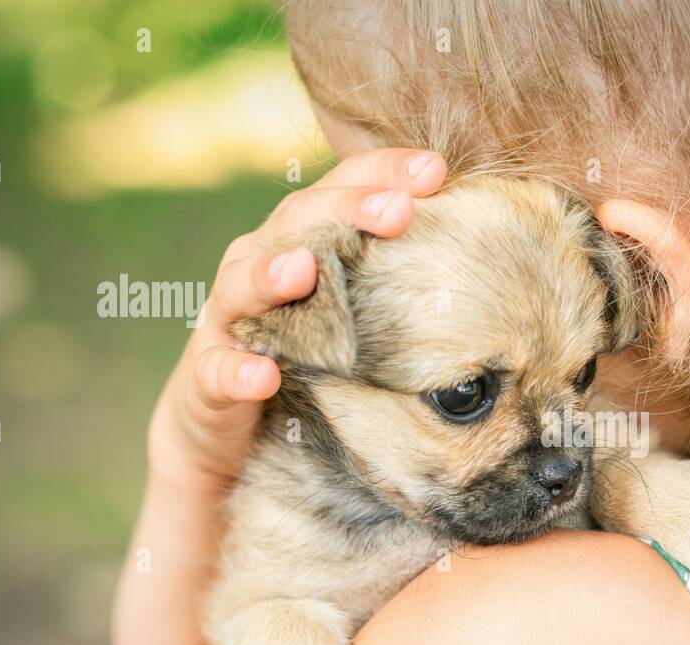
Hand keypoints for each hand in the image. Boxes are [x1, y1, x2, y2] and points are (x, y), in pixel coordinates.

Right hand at [147, 148, 446, 491]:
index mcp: (300, 241)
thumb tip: (481, 253)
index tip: (437, 169)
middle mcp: (259, 267)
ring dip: (273, 273)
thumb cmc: (308, 356)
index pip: (340, 191)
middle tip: (397, 209)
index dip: (383, 173)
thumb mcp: (355, 312)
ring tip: (306, 269)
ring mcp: (229, 320)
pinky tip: (263, 375)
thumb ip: (395, 278)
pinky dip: (237, 372)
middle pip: (297, 224)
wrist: (229, 429)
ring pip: (243, 285)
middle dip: (346, 211)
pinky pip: (218, 372)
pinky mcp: (208, 378)